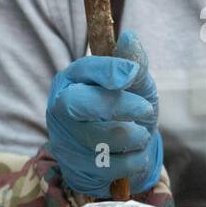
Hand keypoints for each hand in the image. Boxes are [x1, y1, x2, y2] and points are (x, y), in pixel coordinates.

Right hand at [46, 30, 161, 196]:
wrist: (117, 152)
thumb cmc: (125, 109)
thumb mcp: (134, 85)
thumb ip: (133, 64)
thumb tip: (130, 38)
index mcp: (71, 79)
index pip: (85, 69)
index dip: (110, 70)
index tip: (133, 74)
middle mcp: (60, 107)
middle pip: (82, 104)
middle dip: (122, 106)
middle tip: (146, 110)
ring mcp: (65, 140)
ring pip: (105, 138)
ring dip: (136, 135)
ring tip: (140, 133)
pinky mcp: (76, 168)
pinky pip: (115, 165)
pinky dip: (136, 159)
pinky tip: (134, 153)